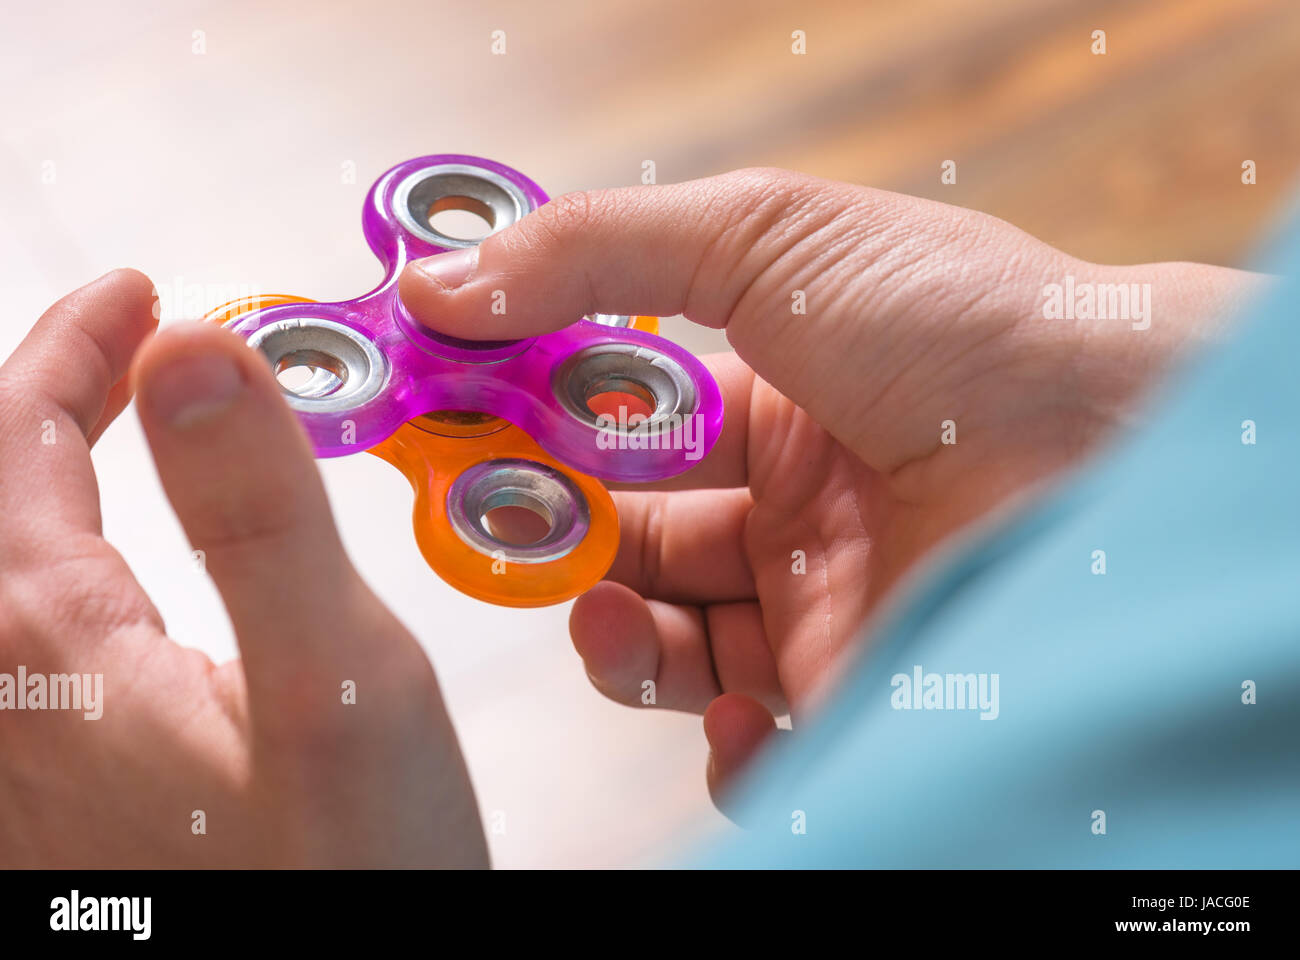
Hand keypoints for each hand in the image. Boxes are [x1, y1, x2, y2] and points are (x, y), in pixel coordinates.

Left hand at [0, 270, 484, 866]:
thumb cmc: (349, 880)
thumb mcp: (337, 684)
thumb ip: (264, 512)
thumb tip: (198, 353)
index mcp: (49, 649)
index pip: (12, 439)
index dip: (72, 346)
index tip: (141, 291)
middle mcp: (1, 704)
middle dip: (43, 398)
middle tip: (127, 343)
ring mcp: (14, 761)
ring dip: (37, 474)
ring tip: (109, 425)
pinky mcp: (50, 804)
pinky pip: (17, 640)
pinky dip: (48, 557)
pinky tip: (105, 571)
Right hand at [398, 168, 1258, 809]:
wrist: (1109, 442)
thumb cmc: (958, 320)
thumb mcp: (764, 238)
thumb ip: (596, 252)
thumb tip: (441, 279)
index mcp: (772, 399)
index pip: (615, 424)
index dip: (530, 423)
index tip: (446, 423)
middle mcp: (793, 507)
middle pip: (628, 538)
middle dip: (552, 536)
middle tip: (495, 528)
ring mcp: (821, 604)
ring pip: (669, 645)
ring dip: (614, 638)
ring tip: (610, 618)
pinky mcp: (856, 693)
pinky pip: (753, 742)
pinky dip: (720, 737)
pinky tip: (741, 698)